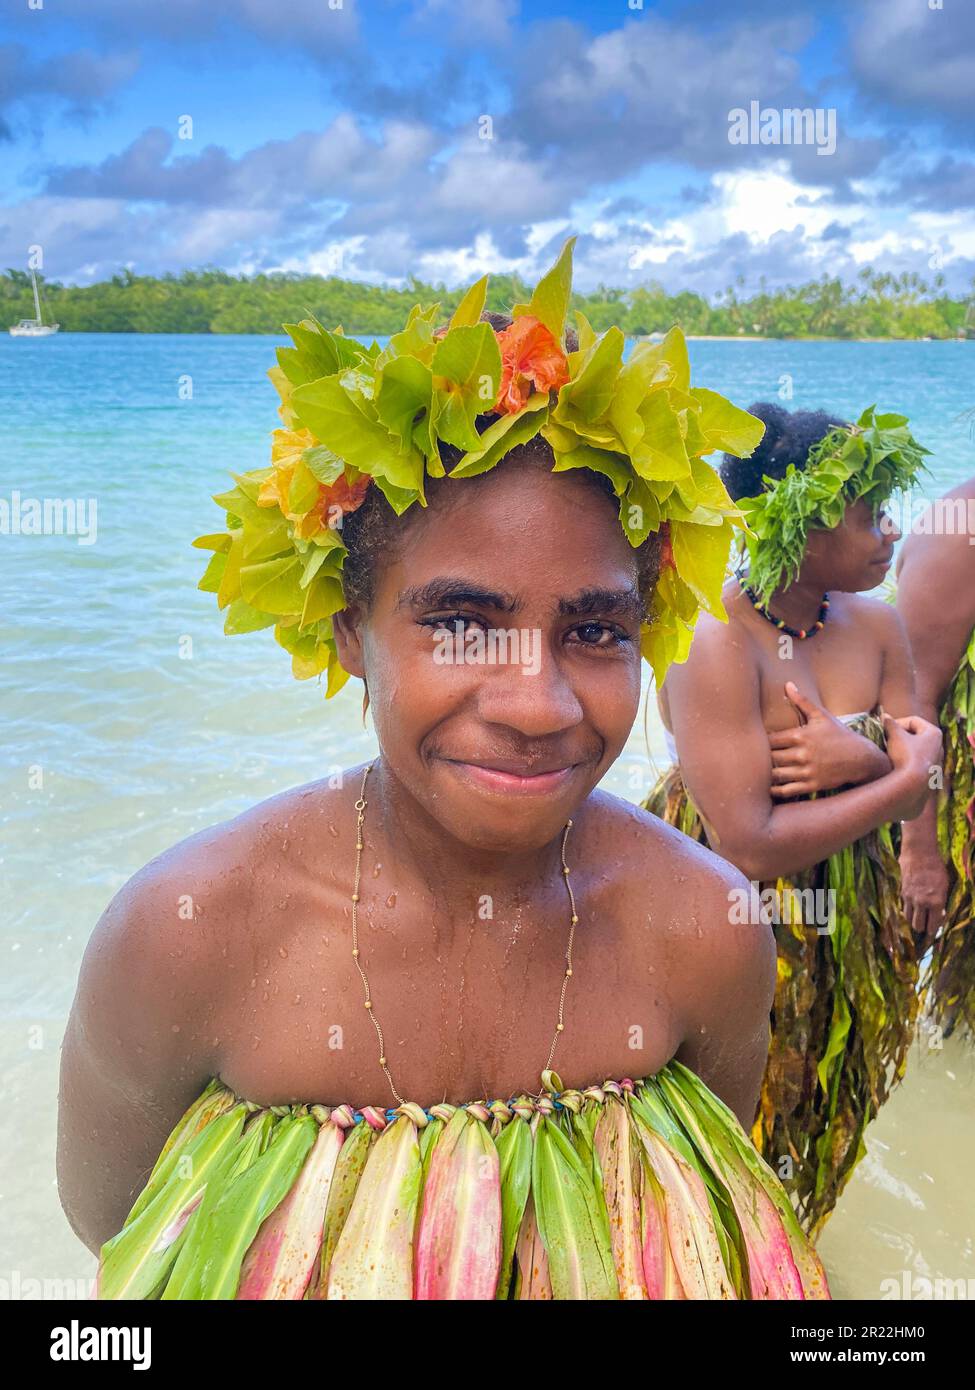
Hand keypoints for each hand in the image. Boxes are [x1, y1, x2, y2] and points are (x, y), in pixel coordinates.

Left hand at [768, 683, 889, 798]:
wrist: (861, 757)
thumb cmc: (839, 735)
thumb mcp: (822, 716)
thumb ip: (802, 701)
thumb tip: (788, 684)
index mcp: (801, 736)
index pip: (769, 740)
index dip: (761, 743)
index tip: (758, 744)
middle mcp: (802, 754)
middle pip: (770, 758)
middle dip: (762, 759)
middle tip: (755, 760)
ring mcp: (807, 771)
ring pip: (776, 775)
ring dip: (767, 775)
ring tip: (761, 773)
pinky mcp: (812, 785)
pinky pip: (787, 791)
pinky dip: (775, 791)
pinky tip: (770, 788)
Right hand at [883, 714, 943, 818]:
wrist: (912, 786)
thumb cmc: (905, 756)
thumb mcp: (894, 736)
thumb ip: (889, 724)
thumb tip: (884, 716)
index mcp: (934, 733)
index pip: (913, 720)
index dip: (897, 722)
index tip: (884, 729)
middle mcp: (939, 746)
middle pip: (915, 735)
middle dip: (899, 736)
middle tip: (885, 739)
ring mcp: (936, 762)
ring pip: (916, 749)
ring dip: (902, 749)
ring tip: (888, 752)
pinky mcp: (931, 775)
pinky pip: (916, 762)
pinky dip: (906, 761)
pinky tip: (895, 766)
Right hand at [899, 843, 948, 942]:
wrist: (919, 853)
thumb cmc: (936, 867)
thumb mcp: (945, 885)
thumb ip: (941, 901)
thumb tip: (939, 913)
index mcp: (936, 902)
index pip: (933, 925)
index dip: (933, 932)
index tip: (932, 934)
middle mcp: (922, 903)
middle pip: (918, 926)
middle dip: (922, 929)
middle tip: (924, 929)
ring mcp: (910, 898)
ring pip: (908, 919)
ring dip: (912, 922)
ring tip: (916, 921)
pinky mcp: (902, 892)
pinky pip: (903, 908)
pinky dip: (907, 911)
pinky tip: (911, 910)